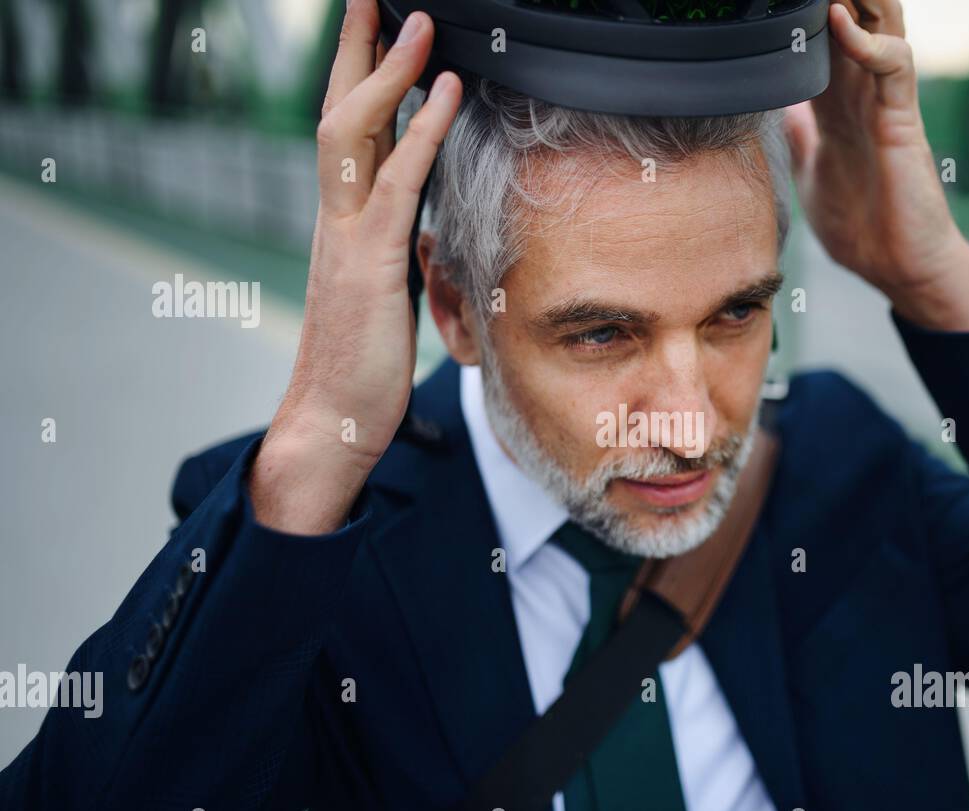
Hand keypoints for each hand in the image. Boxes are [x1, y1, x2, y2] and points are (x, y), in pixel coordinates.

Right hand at [250, 1, 462, 533]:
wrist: (331, 422)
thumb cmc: (361, 368)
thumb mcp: (385, 296)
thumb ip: (397, 252)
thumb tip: (422, 232)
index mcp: (342, 224)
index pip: (346, 134)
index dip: (362, 79)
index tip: (378, 31)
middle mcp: (336, 218)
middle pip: (339, 111)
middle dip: (358, 47)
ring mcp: (347, 236)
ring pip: (356, 131)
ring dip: (389, 69)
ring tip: (418, 17)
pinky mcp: (370, 263)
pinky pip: (396, 182)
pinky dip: (422, 131)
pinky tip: (447, 90)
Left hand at [785, 1, 968, 329]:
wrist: (899, 269)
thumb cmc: (863, 228)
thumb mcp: (813, 176)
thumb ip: (800, 138)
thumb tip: (778, 115)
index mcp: (836, 105)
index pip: (819, 38)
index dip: (801, 14)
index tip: (770, 3)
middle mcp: (862, 94)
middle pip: (855, 16)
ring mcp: (883, 103)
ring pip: (881, 24)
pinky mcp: (902, 121)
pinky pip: (893, 65)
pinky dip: (867, 40)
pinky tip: (840, 20)